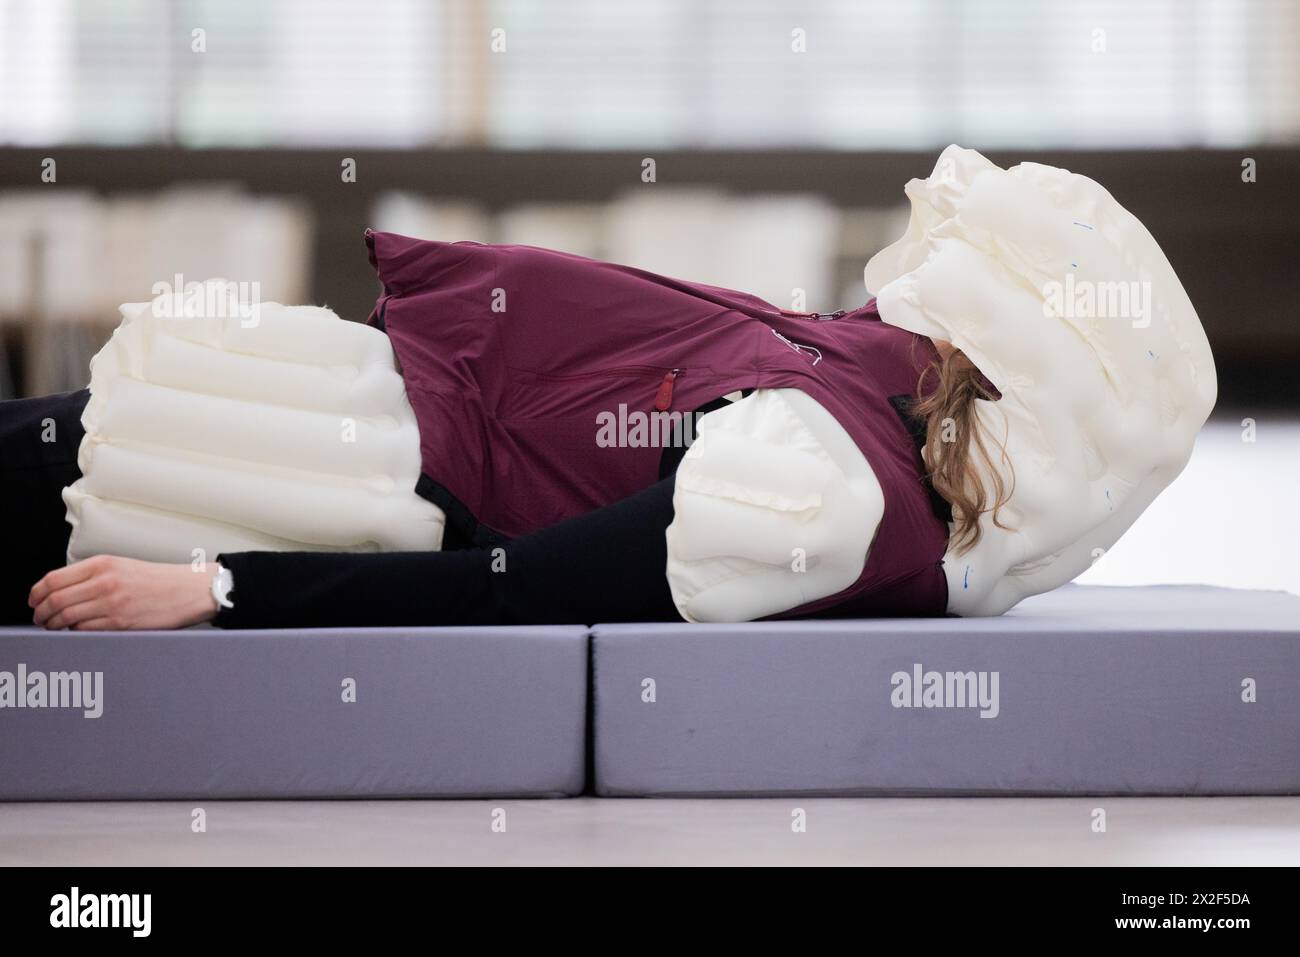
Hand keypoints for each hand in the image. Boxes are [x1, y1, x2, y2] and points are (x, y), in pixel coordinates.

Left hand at [29, 555, 218, 630]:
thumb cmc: (158, 580)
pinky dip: (74, 632)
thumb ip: (93, 575)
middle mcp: (104, 582)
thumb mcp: (122, 566)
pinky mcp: (121, 622)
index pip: (54, 579)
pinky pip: (85, 630)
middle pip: (55, 600)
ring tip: (53, 627)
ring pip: (66, 617)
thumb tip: (62, 591)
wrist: (189, 590)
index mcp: (103, 564)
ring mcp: (112, 603)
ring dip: (54, 625)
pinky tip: (76, 631)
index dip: (36, 593)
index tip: (33, 601)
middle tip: (40, 618)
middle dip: (41, 613)